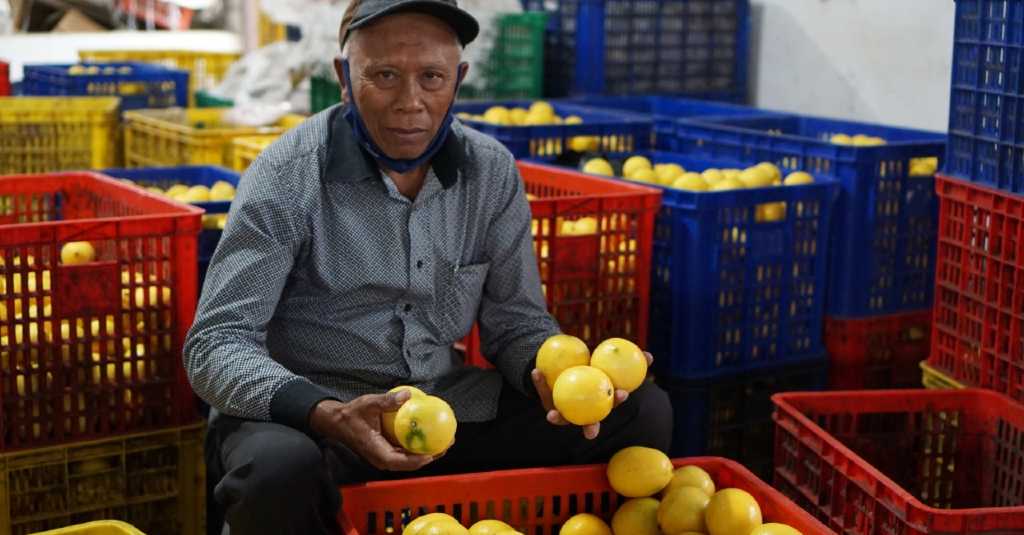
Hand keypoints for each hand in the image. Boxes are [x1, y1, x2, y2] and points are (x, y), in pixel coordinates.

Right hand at [309, 391, 446, 470]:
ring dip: (427, 451)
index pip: (402, 462)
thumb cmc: (351, 415)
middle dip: (431, 455)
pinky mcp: (387, 450)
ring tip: (444, 440)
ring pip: (410, 459)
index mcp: (378, 453)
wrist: (337, 422)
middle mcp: (383, 459)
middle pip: (411, 463)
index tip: (435, 452)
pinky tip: (429, 434)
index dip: (419, 460)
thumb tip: (407, 395)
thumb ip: (387, 401)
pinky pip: (406, 451)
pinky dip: (418, 445)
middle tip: (447, 442)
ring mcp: (385, 456)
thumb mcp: (368, 404)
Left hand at [531, 352, 654, 439]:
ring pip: (561, 417)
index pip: (611, 403)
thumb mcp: (607, 362)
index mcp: (599, 402)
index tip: (623, 393)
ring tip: (552, 415)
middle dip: (590, 428)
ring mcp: (565, 410)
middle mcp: (583, 412)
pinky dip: (539, 382)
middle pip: (588, 422)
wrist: (565, 366)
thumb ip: (627, 362)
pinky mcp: (547, 403)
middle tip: (591, 429)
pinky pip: (543, 392)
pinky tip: (537, 371)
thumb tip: (650, 356)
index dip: (616, 400)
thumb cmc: (591, 367)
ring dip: (556, 417)